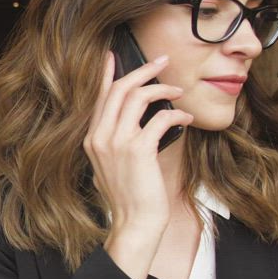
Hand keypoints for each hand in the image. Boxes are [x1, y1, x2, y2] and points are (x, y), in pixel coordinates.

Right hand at [84, 52, 193, 278]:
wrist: (135, 223)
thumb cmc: (130, 197)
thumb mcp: (114, 165)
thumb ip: (117, 141)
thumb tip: (140, 119)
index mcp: (92, 139)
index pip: (100, 97)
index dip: (107, 73)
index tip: (113, 55)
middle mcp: (100, 137)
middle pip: (118, 89)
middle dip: (142, 70)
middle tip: (161, 61)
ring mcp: (117, 143)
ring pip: (137, 97)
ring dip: (161, 89)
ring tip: (177, 90)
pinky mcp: (138, 150)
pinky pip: (159, 119)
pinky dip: (176, 114)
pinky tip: (186, 118)